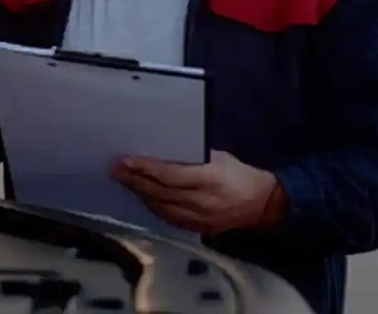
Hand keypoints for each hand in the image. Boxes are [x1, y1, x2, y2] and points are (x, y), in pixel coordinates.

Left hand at [111, 150, 286, 235]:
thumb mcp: (220, 157)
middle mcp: (201, 202)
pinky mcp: (197, 228)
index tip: (126, 160)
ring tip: (125, 180)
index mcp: (209, 179)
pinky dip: (153, 206)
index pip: (169, 175)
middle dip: (135, 180)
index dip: (145, 168)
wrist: (262, 204)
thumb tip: (163, 150)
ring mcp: (198, 218)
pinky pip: (168, 218)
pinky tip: (143, 197)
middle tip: (116, 170)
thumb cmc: (239, 174)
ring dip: (140, 193)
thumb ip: (194, 156)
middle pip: (160, 192)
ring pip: (161, 207)